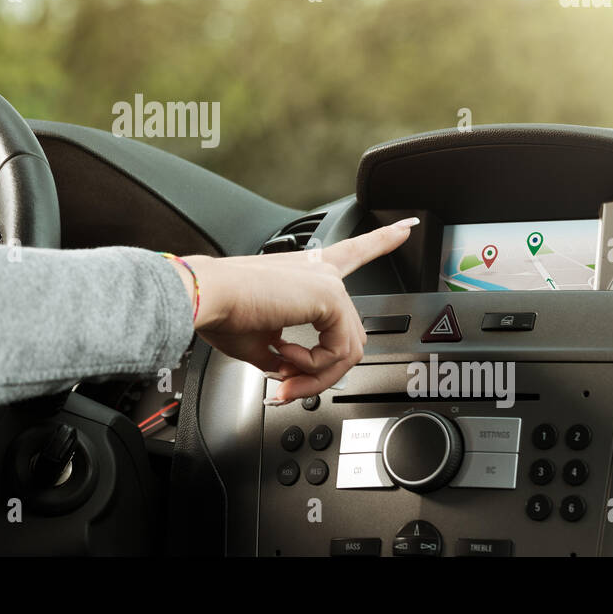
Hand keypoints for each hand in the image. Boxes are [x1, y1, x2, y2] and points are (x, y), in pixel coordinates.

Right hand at [169, 218, 418, 401]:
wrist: (207, 297)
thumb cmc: (220, 310)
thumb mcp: (256, 340)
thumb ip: (280, 355)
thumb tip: (287, 374)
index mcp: (305, 272)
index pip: (352, 251)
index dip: (382, 240)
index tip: (406, 228)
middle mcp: (321, 271)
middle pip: (349, 334)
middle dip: (322, 371)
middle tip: (289, 385)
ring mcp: (328, 282)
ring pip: (348, 349)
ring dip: (316, 374)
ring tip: (284, 375)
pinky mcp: (329, 296)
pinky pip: (339, 351)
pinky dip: (313, 367)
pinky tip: (285, 356)